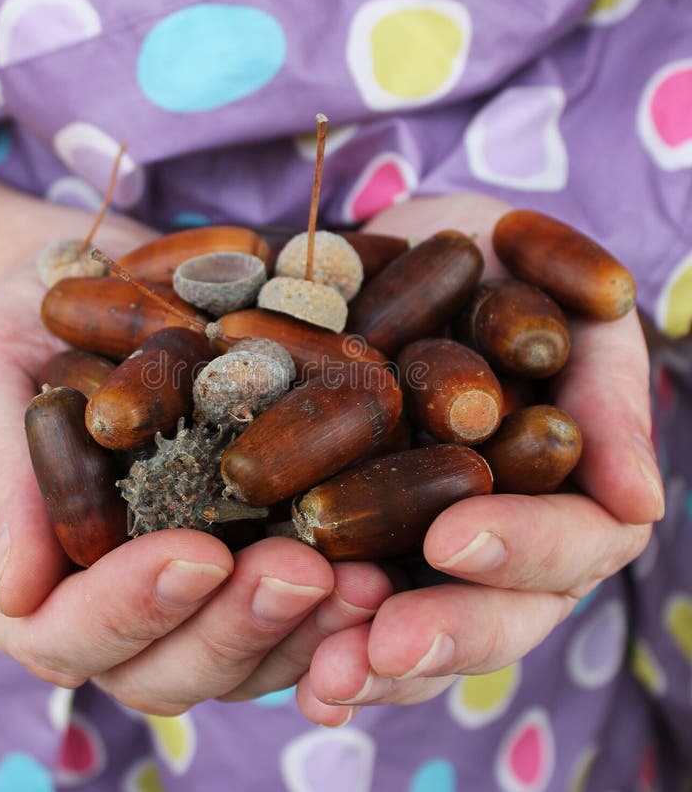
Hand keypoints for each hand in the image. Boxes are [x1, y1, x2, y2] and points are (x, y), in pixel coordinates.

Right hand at [0, 218, 393, 712]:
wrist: (98, 283)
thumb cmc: (22, 322)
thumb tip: (15, 584)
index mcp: (42, 571)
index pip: (66, 632)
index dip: (129, 608)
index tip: (195, 553)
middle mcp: (124, 596)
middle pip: (170, 667)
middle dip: (237, 627)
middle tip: (303, 573)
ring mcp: (199, 584)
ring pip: (248, 655)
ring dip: (309, 631)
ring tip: (366, 582)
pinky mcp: (259, 549)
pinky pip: (303, 607)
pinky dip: (345, 600)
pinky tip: (390, 560)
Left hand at [292, 193, 661, 724]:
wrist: (407, 248)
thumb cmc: (505, 262)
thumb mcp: (568, 299)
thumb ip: (606, 386)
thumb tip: (638, 501)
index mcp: (566, 486)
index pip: (574, 542)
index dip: (525, 548)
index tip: (456, 536)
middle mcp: (501, 531)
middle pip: (498, 612)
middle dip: (445, 633)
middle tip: (384, 651)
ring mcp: (426, 542)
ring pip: (420, 626)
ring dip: (374, 663)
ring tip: (325, 684)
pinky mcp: (355, 535)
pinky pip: (346, 606)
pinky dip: (317, 638)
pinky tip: (292, 680)